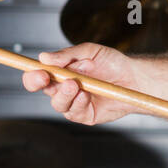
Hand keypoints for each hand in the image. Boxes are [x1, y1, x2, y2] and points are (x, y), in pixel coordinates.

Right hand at [21, 42, 139, 125]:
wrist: (134, 78)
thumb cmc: (112, 63)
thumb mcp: (91, 52)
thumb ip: (68, 55)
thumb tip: (44, 57)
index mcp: (60, 71)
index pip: (37, 74)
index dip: (32, 74)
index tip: (39, 71)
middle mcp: (62, 87)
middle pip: (39, 88)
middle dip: (38, 83)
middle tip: (47, 77)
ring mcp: (73, 102)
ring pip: (57, 102)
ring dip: (64, 93)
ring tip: (76, 84)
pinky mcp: (84, 115)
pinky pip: (73, 112)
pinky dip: (78, 103)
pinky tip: (85, 95)